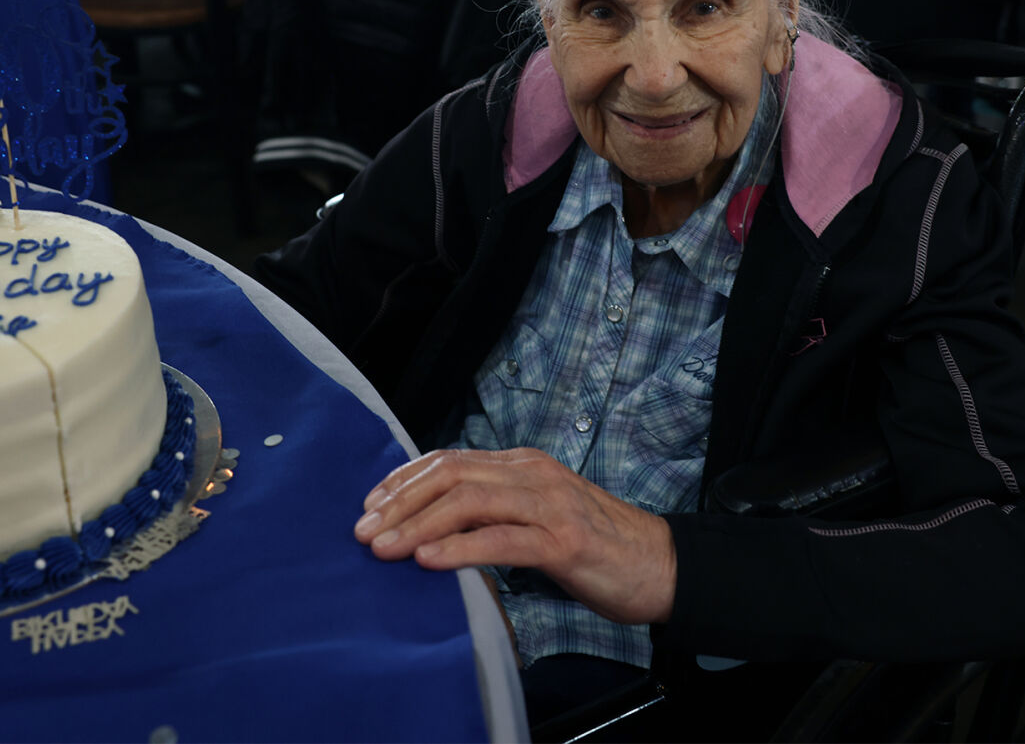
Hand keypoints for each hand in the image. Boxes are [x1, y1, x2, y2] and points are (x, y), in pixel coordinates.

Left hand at [354, 447, 677, 625]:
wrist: (662, 565)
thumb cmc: (597, 548)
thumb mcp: (538, 520)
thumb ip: (495, 514)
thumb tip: (436, 528)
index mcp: (524, 466)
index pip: (450, 459)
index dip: (404, 479)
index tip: (369, 505)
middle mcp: (533, 474)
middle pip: (451, 473)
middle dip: (400, 501)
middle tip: (362, 530)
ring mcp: (550, 504)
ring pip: (469, 501)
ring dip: (418, 525)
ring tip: (383, 547)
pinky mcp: (565, 541)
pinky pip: (502, 540)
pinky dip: (460, 550)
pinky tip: (429, 563)